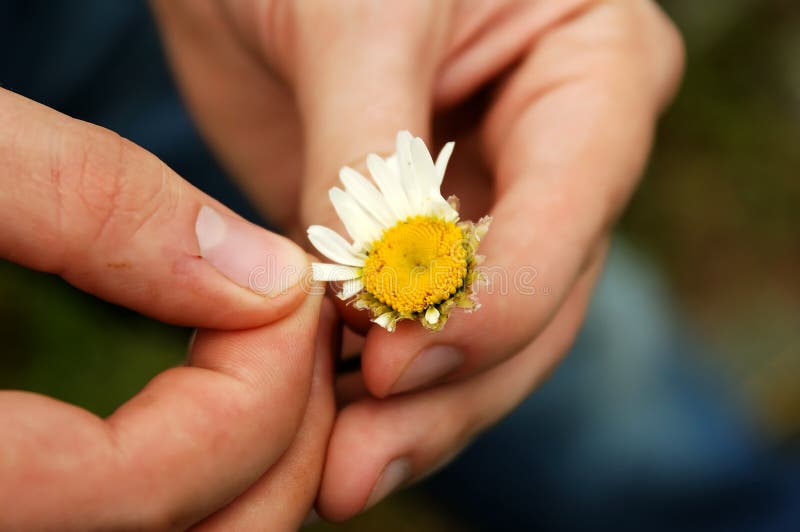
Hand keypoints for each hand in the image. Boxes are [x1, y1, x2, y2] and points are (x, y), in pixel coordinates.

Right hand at [0, 88, 333, 528]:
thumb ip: (90, 202)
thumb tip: (262, 274)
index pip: (154, 486)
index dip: (261, 385)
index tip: (288, 286)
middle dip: (282, 434)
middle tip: (295, 329)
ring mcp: (7, 514)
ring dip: (256, 458)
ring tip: (264, 355)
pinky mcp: (21, 496)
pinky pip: (134, 518)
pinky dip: (200, 470)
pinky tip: (207, 392)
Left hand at [153, 0, 683, 519]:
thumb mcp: (359, 18)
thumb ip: (374, 156)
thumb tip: (380, 299)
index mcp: (590, 72)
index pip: (573, 210)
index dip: (496, 300)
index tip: (400, 359)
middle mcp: (552, 155)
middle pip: (535, 303)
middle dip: (450, 388)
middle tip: (362, 461)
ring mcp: (484, 209)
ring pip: (475, 339)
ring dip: (411, 411)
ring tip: (342, 470)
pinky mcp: (408, 246)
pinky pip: (405, 330)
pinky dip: (366, 385)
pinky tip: (326, 428)